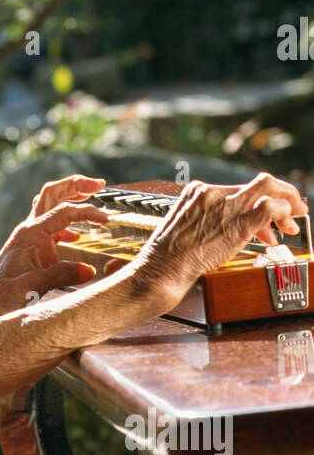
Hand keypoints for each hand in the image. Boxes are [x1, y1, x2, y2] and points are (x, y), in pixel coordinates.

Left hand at [0, 174, 109, 324]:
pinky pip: (51, 229)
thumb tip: (88, 270)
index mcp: (29, 235)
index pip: (63, 212)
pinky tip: (78, 237)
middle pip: (52, 195)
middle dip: (75, 185)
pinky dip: (67, 225)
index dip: (86, 212)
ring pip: (50, 208)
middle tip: (98, 184)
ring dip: (71, 199)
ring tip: (92, 198)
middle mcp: (28, 231)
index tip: (106, 219)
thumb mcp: (31, 287)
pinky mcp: (31, 251)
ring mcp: (29, 240)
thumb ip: (59, 276)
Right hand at [131, 173, 308, 306]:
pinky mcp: (237, 223)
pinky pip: (269, 207)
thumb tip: (227, 227)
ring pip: (268, 188)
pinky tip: (284, 226)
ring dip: (287, 204)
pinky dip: (283, 212)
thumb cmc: (168, 257)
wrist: (161, 270)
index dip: (257, 201)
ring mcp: (226, 206)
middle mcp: (213, 192)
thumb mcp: (185, 227)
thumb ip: (207, 220)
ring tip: (291, 223)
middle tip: (294, 209)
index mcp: (198, 191)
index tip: (266, 216)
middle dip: (282, 194)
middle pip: (257, 183)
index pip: (238, 188)